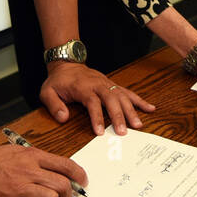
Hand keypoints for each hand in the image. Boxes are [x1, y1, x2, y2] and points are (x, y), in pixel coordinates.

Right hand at [0, 141, 87, 196]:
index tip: (83, 182)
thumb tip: (58, 171)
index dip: (80, 176)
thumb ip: (37, 160)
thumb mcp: (18, 151)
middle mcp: (29, 171)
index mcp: (33, 156)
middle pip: (63, 185)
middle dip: (68, 194)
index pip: (67, 165)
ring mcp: (20, 188)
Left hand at [40, 62, 154, 135]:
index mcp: (82, 87)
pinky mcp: (112, 85)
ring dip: (131, 110)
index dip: (96, 117)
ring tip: (138, 125)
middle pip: (111, 99)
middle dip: (119, 116)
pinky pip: (128, 92)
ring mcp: (107, 84)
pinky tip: (150, 108)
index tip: (100, 132)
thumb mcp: (47, 91)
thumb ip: (53, 105)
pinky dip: (140, 100)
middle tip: (124, 132)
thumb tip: (63, 118)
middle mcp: (98, 84)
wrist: (67, 63)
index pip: (92, 102)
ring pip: (122, 96)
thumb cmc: (58, 81)